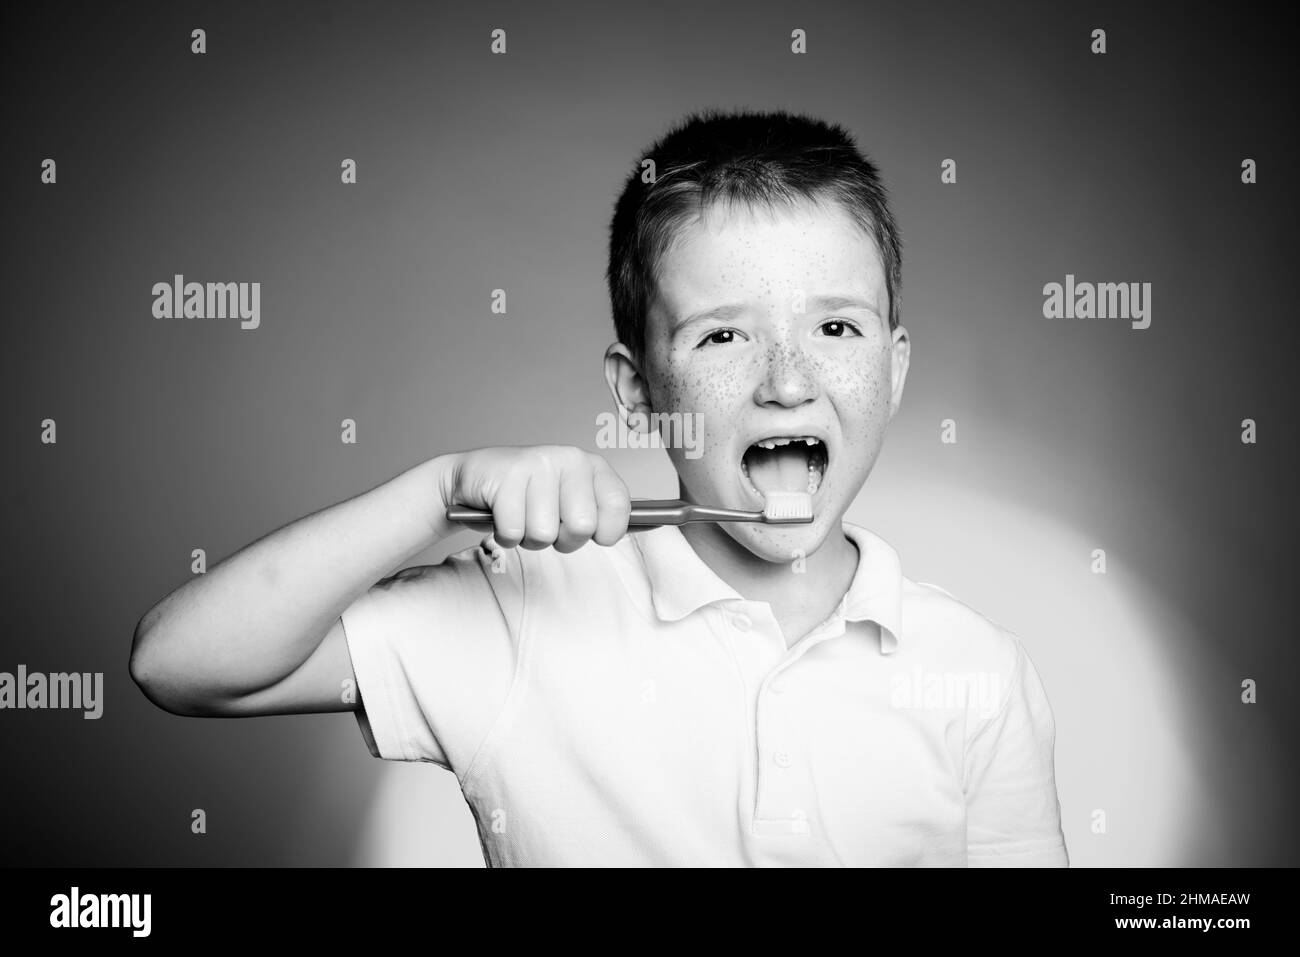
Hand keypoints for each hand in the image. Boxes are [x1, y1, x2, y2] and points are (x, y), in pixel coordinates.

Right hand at [442, 446, 631, 551]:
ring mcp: (538, 465)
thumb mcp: (569, 500)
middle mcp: (569, 459)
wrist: (474, 478)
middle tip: (543, 523)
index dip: (607, 532)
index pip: (619, 505)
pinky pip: (514, 532)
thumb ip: (602, 512)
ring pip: (545, 534)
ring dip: (528, 538)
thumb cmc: (526, 496)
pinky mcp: (507, 478)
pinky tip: (501, 515)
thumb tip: (653, 525)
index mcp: (590, 465)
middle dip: (560, 539)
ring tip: (520, 517)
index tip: (594, 535)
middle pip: (582, 527)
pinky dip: (505, 535)